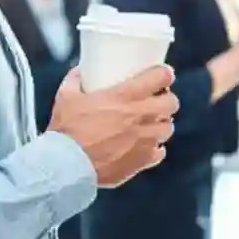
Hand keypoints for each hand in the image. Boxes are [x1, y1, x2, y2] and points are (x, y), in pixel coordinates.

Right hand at [47, 66, 179, 187]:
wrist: (66, 167)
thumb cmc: (66, 131)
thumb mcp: (66, 98)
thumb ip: (74, 81)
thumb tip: (78, 72)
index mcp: (127, 96)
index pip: (162, 76)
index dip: (164, 74)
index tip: (161, 75)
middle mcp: (142, 115)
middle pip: (172, 102)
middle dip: (166, 100)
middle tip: (155, 102)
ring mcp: (146, 139)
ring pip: (168, 128)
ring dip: (160, 125)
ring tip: (149, 126)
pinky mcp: (143, 160)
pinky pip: (159, 153)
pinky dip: (154, 149)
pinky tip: (143, 148)